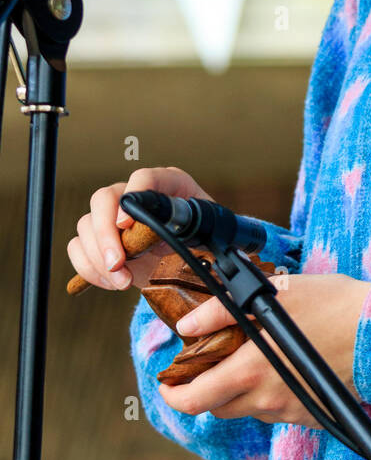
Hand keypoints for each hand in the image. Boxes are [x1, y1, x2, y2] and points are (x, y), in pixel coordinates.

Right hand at [67, 166, 214, 291]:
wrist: (188, 256)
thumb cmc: (200, 236)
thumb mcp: (205, 230)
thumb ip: (195, 226)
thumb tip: (185, 231)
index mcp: (166, 183)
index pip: (144, 177)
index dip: (132, 196)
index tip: (127, 225)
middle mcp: (133, 194)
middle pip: (104, 199)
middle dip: (105, 235)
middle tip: (118, 264)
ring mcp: (112, 215)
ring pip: (86, 225)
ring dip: (98, 259)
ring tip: (123, 282)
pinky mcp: (98, 238)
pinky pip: (77, 247)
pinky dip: (89, 268)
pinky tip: (112, 282)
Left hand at [157, 272, 370, 427]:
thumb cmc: (332, 306)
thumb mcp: (274, 295)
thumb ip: (221, 312)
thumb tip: (186, 327)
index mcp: (251, 372)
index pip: (195, 401)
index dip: (172, 395)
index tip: (167, 381)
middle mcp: (266, 400)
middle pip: (216, 408)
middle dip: (203, 389)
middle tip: (204, 362)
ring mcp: (289, 411)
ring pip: (245, 408)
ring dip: (235, 389)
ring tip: (245, 355)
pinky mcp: (308, 413)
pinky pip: (273, 409)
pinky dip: (264, 391)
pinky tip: (277, 364)